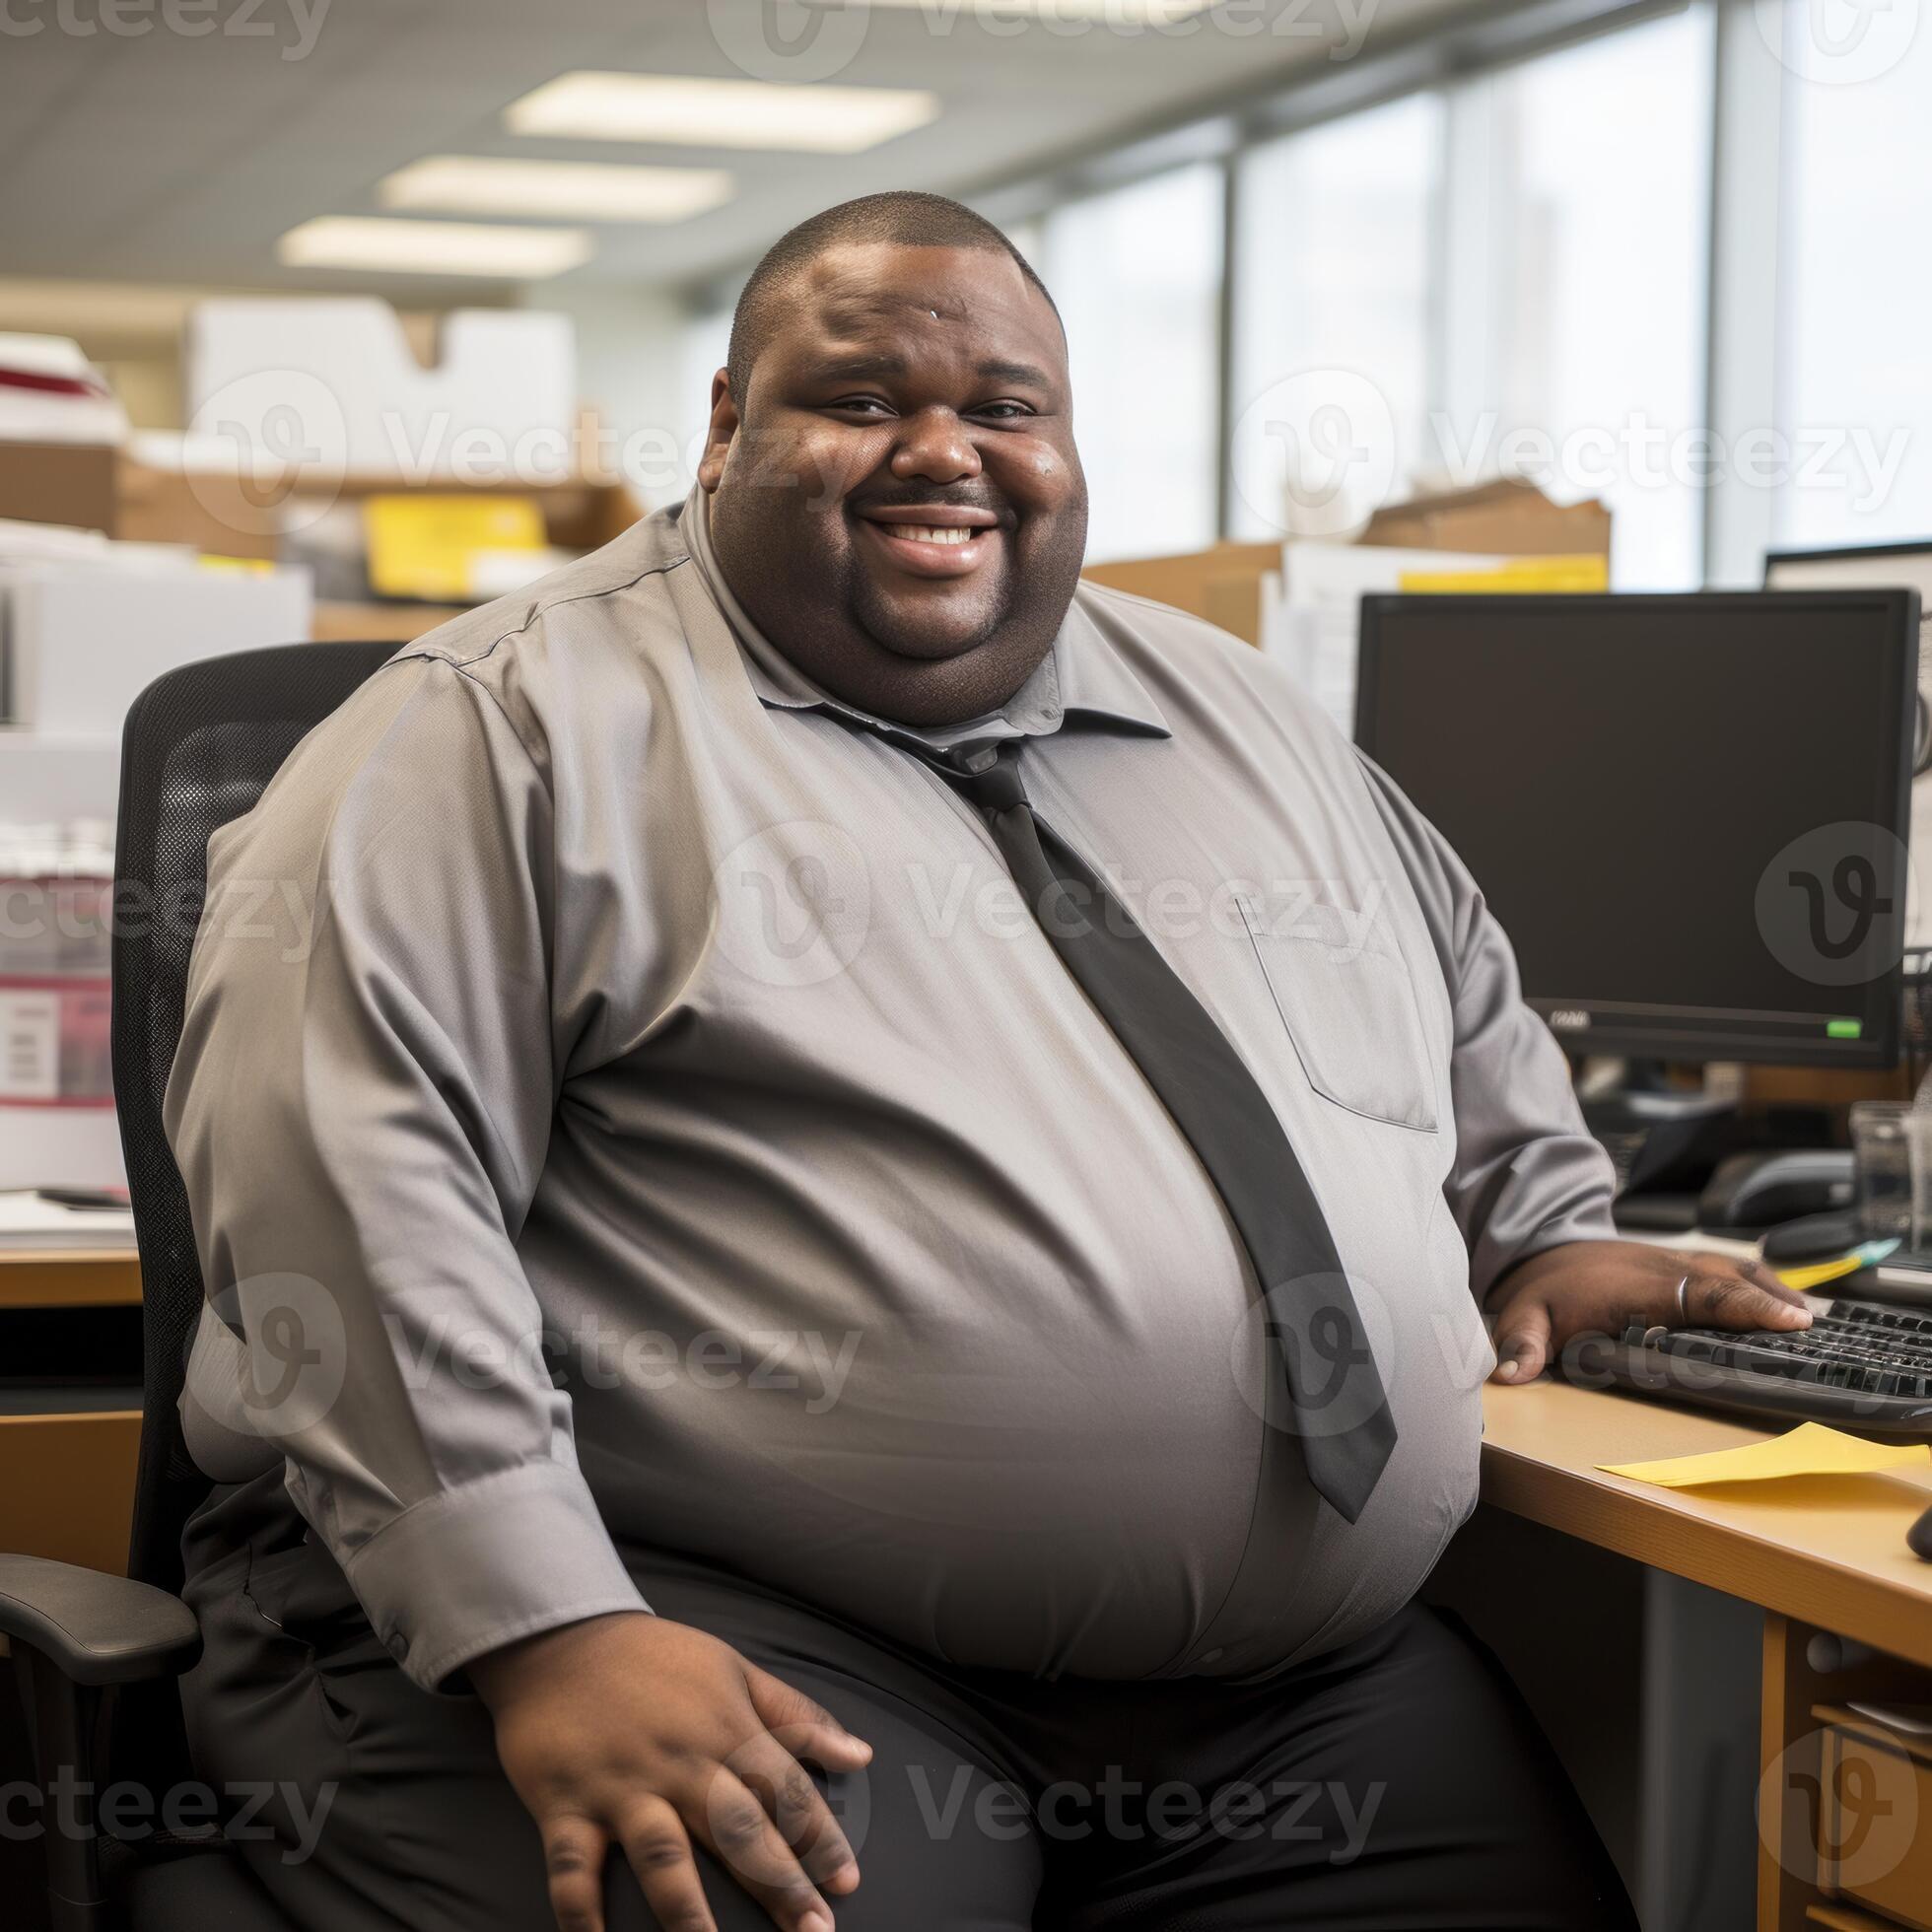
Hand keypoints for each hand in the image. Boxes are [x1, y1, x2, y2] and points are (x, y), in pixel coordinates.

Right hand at [471, 1610, 871, 1931]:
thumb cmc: (658, 1658)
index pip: (784, 1792)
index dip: (819, 1839)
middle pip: (737, 1832)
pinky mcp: (566, 1803)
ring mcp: (622, 1786)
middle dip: (778, 1886)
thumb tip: (861, 1754)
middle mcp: (680, 1763)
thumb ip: (798, 1718)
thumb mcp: (735, 1671)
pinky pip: (574, 1867)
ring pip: (663, 1857)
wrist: (562, 1638)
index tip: (847, 1884)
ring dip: (689, 1912)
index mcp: (725, 1729)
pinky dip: (581, 1912)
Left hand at [1487, 1239, 1811, 1383]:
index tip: (1787, 1321)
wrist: (1540, 1246)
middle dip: (1770, 1301)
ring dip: (1771, 1290)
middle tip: (1812, 1328)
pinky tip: (1785, 1303)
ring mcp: (1675, 1261)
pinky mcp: (1682, 1263)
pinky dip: (1760, 1282)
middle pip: (1727, 1279)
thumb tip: (1508, 1375)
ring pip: (1734, 1268)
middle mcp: (1663, 1268)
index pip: (1698, 1295)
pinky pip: (1729, 1268)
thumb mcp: (1522, 1315)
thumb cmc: (1542, 1291)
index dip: (1744, 1307)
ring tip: (1809, 1320)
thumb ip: (1520, 1345)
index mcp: (1634, 1286)